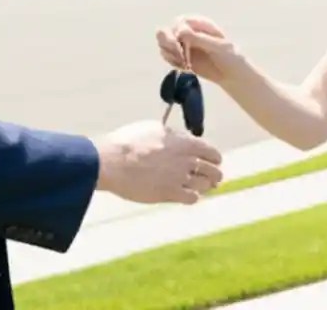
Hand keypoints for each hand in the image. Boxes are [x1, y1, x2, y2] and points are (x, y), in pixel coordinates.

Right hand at [93, 120, 222, 204]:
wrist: (112, 161)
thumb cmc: (127, 142)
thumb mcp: (153, 129)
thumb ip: (171, 135)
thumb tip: (179, 137)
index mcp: (183, 141)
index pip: (211, 151)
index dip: (214, 158)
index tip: (214, 161)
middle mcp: (186, 159)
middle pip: (213, 170)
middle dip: (214, 175)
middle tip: (213, 179)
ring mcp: (179, 176)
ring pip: (205, 185)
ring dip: (205, 187)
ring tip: (201, 188)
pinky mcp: (170, 193)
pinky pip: (192, 198)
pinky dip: (192, 197)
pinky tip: (186, 195)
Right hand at [155, 15, 240, 84]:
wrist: (232, 75)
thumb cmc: (230, 57)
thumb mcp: (218, 47)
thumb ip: (199, 39)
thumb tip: (181, 31)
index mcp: (199, 23)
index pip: (179, 22)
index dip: (178, 32)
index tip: (183, 45)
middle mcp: (188, 31)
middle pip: (165, 30)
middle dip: (168, 43)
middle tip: (179, 55)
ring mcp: (182, 44)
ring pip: (162, 43)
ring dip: (169, 54)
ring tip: (184, 64)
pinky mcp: (179, 56)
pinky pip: (166, 56)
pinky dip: (172, 61)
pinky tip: (185, 67)